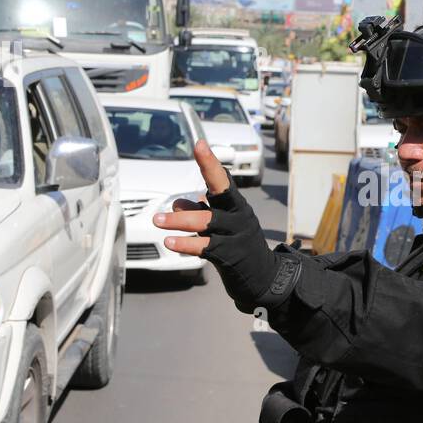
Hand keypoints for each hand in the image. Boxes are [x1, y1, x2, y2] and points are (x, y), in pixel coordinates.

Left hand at [153, 141, 278, 307]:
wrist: (264, 278)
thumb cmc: (238, 246)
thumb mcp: (220, 226)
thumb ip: (199, 212)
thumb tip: (177, 203)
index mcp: (236, 205)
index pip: (222, 179)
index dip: (210, 162)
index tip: (199, 144)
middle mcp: (239, 215)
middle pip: (221, 193)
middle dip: (205, 175)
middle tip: (176, 173)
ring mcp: (236, 235)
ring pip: (207, 222)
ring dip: (180, 221)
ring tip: (158, 221)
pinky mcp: (231, 256)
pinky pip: (206, 247)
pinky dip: (187, 244)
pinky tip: (170, 243)